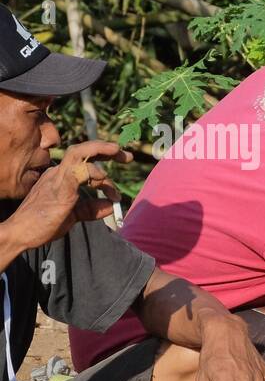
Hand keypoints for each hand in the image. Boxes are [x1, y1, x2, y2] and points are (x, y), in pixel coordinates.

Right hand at [8, 140, 126, 248]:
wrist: (21, 232)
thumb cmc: (43, 224)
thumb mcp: (72, 215)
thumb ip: (90, 209)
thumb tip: (110, 206)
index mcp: (59, 177)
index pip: (82, 162)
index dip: (103, 165)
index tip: (119, 177)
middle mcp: (58, 173)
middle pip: (82, 151)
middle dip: (105, 148)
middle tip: (127, 155)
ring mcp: (58, 178)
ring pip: (79, 153)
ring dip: (102, 152)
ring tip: (122, 157)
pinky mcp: (61, 187)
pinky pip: (80, 170)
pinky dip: (98, 176)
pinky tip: (109, 190)